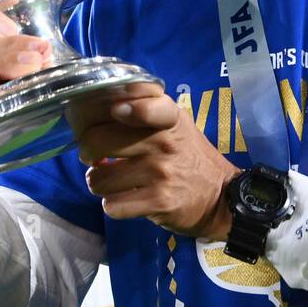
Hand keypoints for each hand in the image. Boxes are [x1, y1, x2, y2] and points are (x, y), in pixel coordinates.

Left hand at [77, 86, 241, 239]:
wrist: (220, 197)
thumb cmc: (188, 156)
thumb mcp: (175, 124)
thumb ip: (144, 108)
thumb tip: (100, 107)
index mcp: (168, 117)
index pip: (142, 101)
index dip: (118, 105)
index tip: (116, 113)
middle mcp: (164, 142)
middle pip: (97, 141)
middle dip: (87, 152)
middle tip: (95, 156)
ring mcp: (161, 173)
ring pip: (98, 179)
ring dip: (99, 182)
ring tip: (113, 180)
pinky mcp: (158, 202)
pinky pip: (112, 205)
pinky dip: (113, 205)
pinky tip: (125, 199)